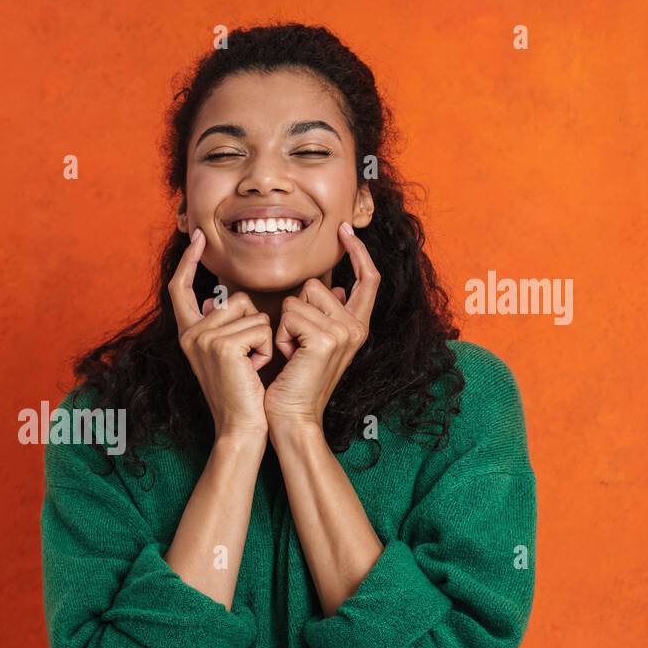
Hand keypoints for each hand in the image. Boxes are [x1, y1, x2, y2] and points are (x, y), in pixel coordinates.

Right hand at [170, 228, 273, 440]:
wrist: (242, 427)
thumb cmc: (242, 393)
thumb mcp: (228, 354)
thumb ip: (220, 326)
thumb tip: (215, 301)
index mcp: (188, 334)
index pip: (180, 288)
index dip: (189, 261)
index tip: (198, 238)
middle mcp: (190, 333)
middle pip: (233, 298)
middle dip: (253, 323)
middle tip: (248, 360)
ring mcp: (203, 338)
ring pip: (251, 311)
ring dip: (263, 338)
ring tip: (252, 366)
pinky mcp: (222, 345)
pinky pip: (261, 328)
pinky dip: (268, 349)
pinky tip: (256, 370)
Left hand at [264, 221, 380, 437]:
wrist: (291, 417)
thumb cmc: (292, 381)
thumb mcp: (309, 342)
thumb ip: (320, 314)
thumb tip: (327, 287)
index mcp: (357, 326)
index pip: (368, 279)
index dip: (358, 252)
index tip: (345, 230)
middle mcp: (357, 327)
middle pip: (318, 284)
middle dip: (295, 309)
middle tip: (295, 345)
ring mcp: (345, 332)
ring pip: (300, 297)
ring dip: (285, 324)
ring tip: (290, 353)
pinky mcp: (326, 339)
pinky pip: (290, 314)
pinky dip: (280, 335)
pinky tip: (286, 357)